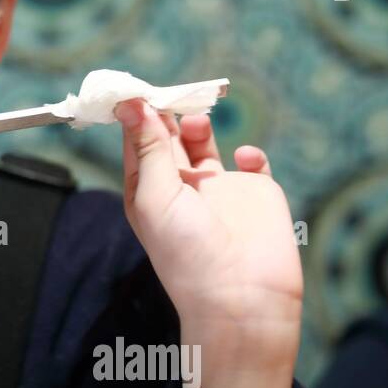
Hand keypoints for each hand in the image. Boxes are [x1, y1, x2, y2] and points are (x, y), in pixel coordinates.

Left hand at [115, 97, 301, 387]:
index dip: (136, 114)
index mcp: (147, 191)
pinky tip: (245, 159)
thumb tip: (132, 105)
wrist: (242, 299)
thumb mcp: (156, 195)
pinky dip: (250, 153)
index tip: (134, 88)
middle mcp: (180, 188)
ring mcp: (218, 190)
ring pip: (205, 142)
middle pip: (169, 136)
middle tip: (170, 92)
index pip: (137, 142)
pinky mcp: (255, 194)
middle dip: (168, 111)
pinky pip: (252, 162)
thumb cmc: (187, 254)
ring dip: (199, 124)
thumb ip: (149, 149)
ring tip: (196, 120)